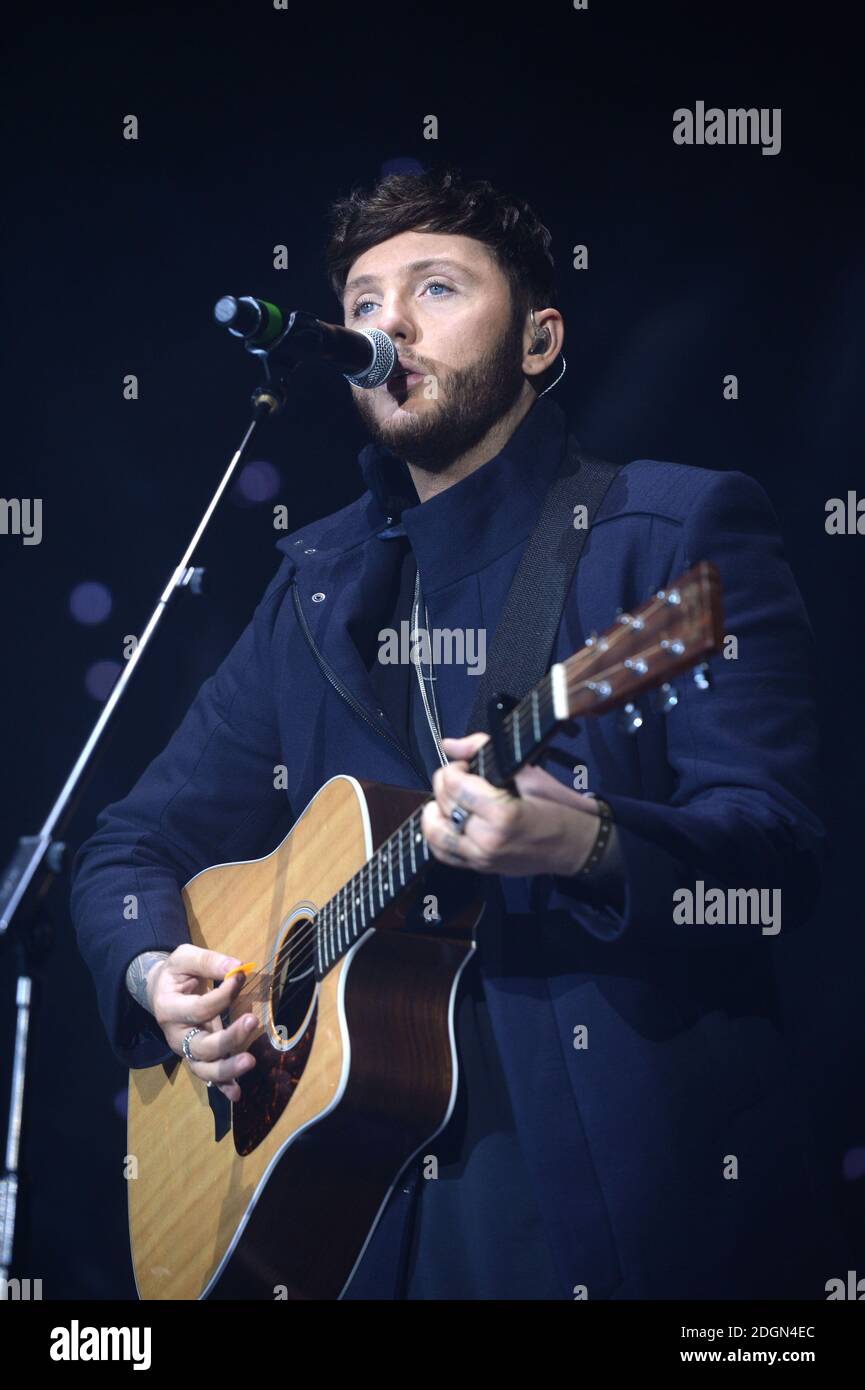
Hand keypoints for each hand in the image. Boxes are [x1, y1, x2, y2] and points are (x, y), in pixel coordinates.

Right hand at [145, 945, 257, 1101]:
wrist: (160, 991)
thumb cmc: (175, 974)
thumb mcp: (185, 958)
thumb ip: (208, 962)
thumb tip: (236, 966)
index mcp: (168, 1008)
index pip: (199, 1008)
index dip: (223, 994)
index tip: (240, 976)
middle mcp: (175, 1035)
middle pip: (201, 1045)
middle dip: (228, 1037)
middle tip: (253, 1021)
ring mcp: (186, 1051)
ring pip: (204, 1068)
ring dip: (227, 1069)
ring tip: (249, 1061)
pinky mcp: (197, 1058)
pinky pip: (209, 1077)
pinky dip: (223, 1087)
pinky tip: (237, 1093)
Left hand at [421, 732, 601, 877]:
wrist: (575, 845)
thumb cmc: (557, 808)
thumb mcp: (529, 772)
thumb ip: (484, 751)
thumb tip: (449, 744)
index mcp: (502, 814)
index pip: (454, 785)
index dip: (454, 768)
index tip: (466, 765)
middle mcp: (488, 840)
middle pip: (444, 805)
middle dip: (446, 784)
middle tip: (461, 777)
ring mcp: (482, 858)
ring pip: (436, 832)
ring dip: (436, 810)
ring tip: (448, 798)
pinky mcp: (480, 868)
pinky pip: (443, 854)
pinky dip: (437, 835)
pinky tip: (444, 820)